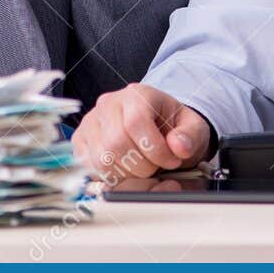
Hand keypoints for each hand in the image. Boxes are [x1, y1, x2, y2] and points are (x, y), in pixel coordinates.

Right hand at [73, 83, 210, 181]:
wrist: (158, 126)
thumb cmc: (172, 127)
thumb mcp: (192, 127)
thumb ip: (190, 136)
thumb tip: (179, 146)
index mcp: (137, 94)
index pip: (136, 123)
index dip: (155, 150)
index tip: (171, 161)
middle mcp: (109, 104)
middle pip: (115, 144)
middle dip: (141, 166)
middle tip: (156, 168)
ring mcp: (91, 122)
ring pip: (101, 159)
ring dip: (126, 174)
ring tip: (142, 170)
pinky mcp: (80, 141)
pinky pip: (88, 167)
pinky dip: (110, 177)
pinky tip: (126, 172)